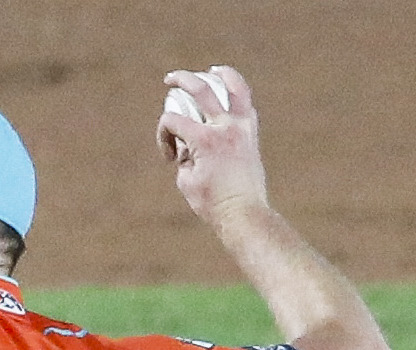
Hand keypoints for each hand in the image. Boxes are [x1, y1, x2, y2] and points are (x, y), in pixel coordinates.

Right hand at [156, 66, 269, 225]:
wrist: (243, 213)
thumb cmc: (212, 203)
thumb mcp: (186, 179)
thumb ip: (184, 155)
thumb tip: (189, 142)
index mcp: (204, 139)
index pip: (173, 121)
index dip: (163, 135)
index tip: (170, 157)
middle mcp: (224, 127)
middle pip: (199, 89)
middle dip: (181, 79)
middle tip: (170, 79)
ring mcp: (241, 128)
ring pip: (234, 87)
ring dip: (222, 74)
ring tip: (213, 70)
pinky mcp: (251, 134)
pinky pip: (246, 105)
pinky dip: (237, 95)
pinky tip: (230, 91)